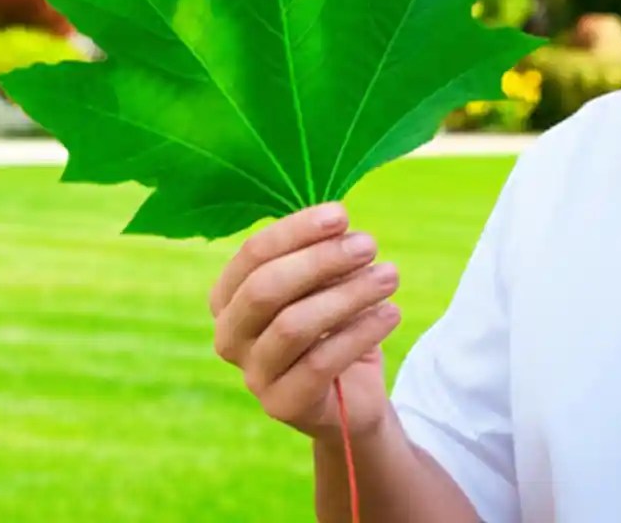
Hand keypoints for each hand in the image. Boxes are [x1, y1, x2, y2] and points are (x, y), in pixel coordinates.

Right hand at [209, 202, 402, 441]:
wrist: (352, 398)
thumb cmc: (333, 328)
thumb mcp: (326, 285)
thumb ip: (323, 257)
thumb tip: (340, 226)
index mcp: (229, 298)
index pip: (253, 255)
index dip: (296, 231)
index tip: (341, 215)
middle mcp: (230, 337)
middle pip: (265, 289)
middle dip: (320, 261)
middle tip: (368, 245)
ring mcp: (254, 375)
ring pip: (293, 326)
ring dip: (347, 294)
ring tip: (390, 276)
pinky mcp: (283, 405)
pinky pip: (321, 363)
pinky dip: (361, 332)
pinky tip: (391, 313)